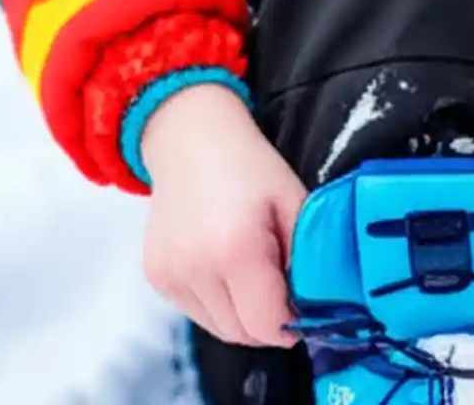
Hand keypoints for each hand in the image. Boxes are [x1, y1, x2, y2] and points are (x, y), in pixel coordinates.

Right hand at [140, 83, 305, 347]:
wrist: (190, 139)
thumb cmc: (251, 167)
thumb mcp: (295, 203)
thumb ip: (311, 260)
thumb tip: (318, 313)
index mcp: (236, 248)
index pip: (269, 325)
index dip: (293, 322)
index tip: (304, 301)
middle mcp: (195, 267)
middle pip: (243, 333)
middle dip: (269, 320)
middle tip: (281, 284)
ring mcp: (170, 275)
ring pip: (219, 328)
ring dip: (243, 314)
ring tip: (251, 271)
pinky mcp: (156, 276)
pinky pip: (198, 312)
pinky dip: (218, 303)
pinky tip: (223, 265)